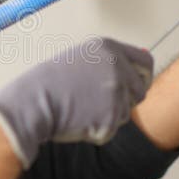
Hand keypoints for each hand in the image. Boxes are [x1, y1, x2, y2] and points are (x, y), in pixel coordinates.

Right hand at [0, 37, 152, 168]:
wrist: (33, 102)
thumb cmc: (51, 82)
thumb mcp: (82, 59)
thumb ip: (110, 61)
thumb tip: (141, 64)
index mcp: (110, 49)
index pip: (145, 63)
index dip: (141, 77)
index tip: (133, 85)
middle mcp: (118, 67)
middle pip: (140, 90)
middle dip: (126, 100)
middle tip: (101, 103)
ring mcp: (116, 92)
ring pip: (125, 112)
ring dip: (108, 116)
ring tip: (82, 108)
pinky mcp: (111, 117)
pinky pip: (112, 129)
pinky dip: (98, 130)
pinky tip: (79, 119)